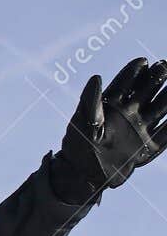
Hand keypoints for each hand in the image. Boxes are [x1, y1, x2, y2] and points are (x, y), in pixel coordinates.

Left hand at [52, 56, 166, 202]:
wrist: (82, 174)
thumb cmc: (78, 146)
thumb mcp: (82, 122)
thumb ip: (90, 101)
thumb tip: (96, 77)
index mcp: (112, 106)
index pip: (126, 83)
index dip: (134, 71)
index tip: (143, 61)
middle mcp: (129, 114)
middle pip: (147, 91)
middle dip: (157, 77)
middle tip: (163, 66)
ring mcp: (140, 129)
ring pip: (160, 107)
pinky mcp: (147, 146)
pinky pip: (165, 133)